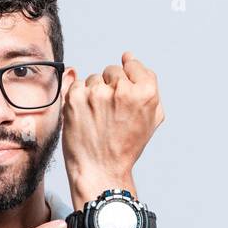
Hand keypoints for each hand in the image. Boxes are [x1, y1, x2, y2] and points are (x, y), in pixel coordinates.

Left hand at [61, 50, 164, 197]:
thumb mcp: (151, 118)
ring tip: (98, 118)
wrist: (101, 170)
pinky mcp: (76, 97)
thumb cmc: (126, 146)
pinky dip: (79, 99)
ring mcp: (98, 93)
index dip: (128, 80)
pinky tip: (86, 117)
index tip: (122, 95)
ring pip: (95, 78)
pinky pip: (77, 85)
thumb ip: (147, 85)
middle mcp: (123, 90)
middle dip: (111, 87)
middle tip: (111, 113)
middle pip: (113, 70)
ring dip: (94, 94)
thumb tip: (129, 57)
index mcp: (146, 93)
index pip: (134, 65)